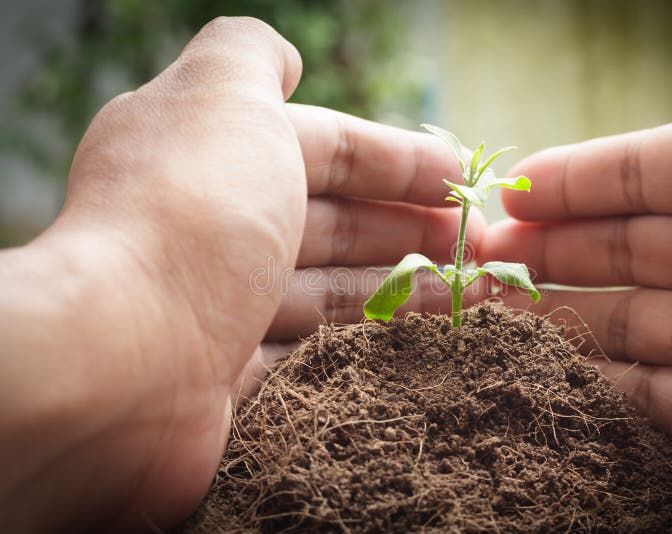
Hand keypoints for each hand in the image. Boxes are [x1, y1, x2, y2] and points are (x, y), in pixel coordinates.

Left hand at [0, 17, 484, 529]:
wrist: (120, 361)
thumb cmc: (192, 216)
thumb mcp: (223, 96)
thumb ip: (251, 55)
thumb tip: (285, 55)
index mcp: (214, 155)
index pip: (324, 147)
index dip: (397, 159)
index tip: (464, 179)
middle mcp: (214, 226)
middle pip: (333, 221)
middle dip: (411, 226)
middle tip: (478, 245)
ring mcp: (221, 305)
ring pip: (331, 289)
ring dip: (403, 285)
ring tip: (471, 293)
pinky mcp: (229, 375)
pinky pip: (314, 351)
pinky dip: (366, 342)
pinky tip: (418, 340)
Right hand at [478, 0, 671, 522]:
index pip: (641, 177)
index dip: (571, 181)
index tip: (506, 195)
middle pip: (623, 248)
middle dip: (548, 246)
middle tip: (481, 254)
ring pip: (622, 318)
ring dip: (554, 312)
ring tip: (488, 308)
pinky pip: (637, 391)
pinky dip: (585, 378)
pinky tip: (532, 365)